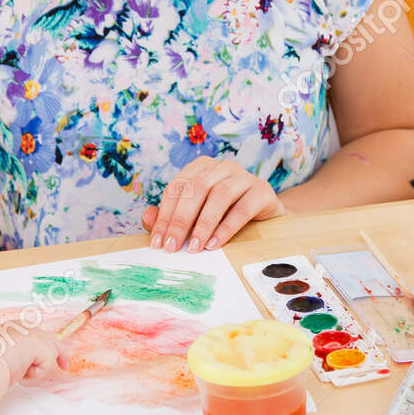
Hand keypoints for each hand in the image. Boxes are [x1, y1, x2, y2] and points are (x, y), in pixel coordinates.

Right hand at [0, 330, 65, 379]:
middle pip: (50, 339)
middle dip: (60, 353)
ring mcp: (33, 332)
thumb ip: (19, 353)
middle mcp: (24, 326)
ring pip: (50, 352)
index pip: (36, 334)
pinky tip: (23, 371)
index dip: (46, 346)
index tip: (54, 355)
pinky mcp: (40, 343)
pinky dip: (38, 372)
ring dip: (39, 368)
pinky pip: (49, 363)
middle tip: (65, 365)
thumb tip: (27, 364)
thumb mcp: (5, 354)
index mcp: (13, 326)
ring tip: (22, 373)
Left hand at [142, 157, 284, 252]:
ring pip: (219, 195)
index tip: (158, 242)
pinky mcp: (262, 191)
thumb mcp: (196, 217)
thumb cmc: (226, 215)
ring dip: (203, 224)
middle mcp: (222, 167)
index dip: (165, 215)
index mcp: (201, 168)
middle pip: (196, 189)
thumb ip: (170, 216)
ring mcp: (244, 176)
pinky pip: (242, 208)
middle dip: (180, 220)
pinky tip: (214, 243)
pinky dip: (226, 228)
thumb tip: (148, 217)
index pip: (177, 187)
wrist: (266, 218)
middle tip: (172, 246)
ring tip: (195, 247)